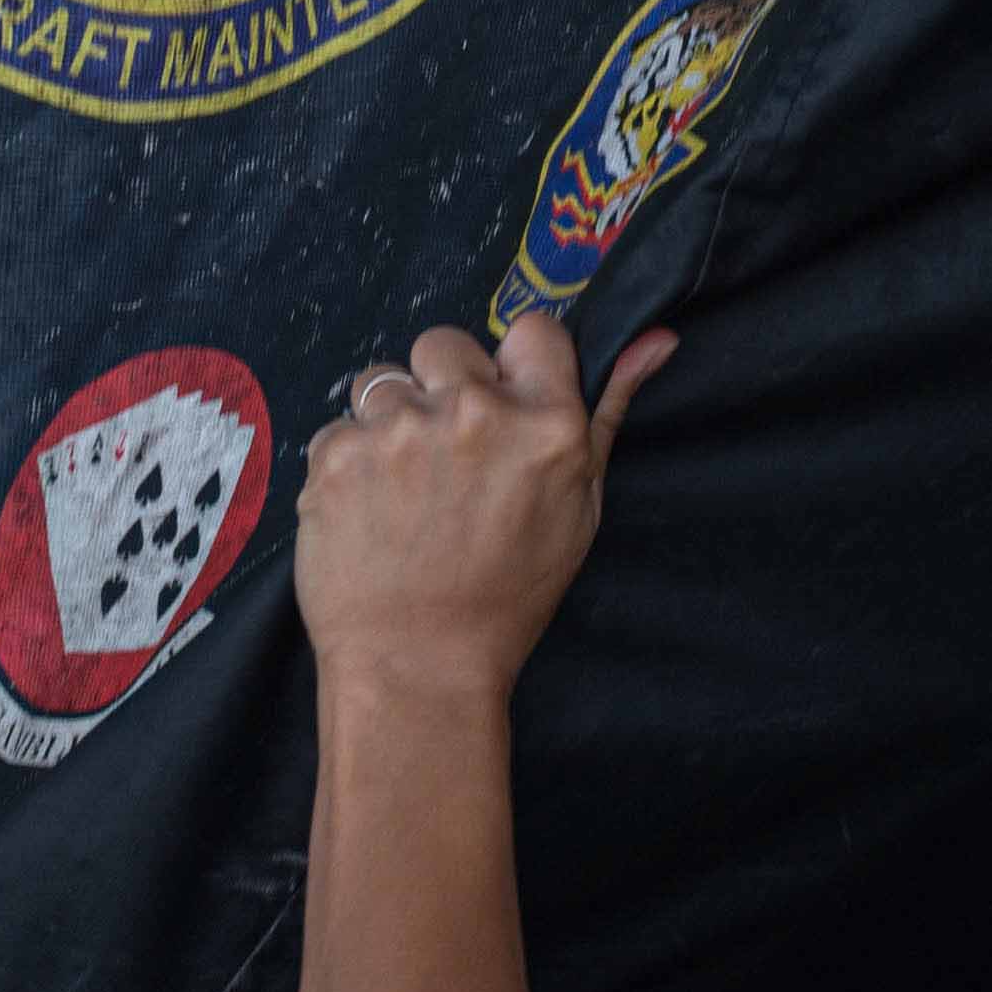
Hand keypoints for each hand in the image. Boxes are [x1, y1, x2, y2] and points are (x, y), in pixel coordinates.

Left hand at [294, 316, 671, 703]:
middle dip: (444, 385)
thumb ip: (608, 414)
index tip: (505, 399)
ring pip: (384, 379)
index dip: (514, 364)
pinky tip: (370, 508)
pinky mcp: (337, 451)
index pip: (534, 329)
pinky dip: (350, 459)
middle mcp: (475, 413)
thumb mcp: (580, 506)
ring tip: (403, 484)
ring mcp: (399, 429)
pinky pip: (340, 424)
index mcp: (547, 425)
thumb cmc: (508, 594)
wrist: (417, 662)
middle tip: (447, 451)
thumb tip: (655, 339)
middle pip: (447, 342)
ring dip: (391, 418)